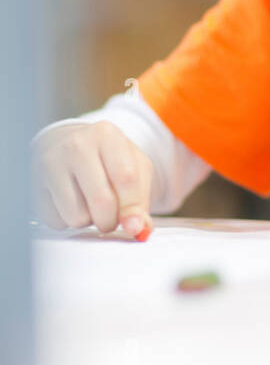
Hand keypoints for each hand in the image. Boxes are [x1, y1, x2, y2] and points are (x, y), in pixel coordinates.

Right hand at [30, 121, 153, 238]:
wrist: (69, 144)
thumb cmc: (106, 158)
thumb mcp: (134, 168)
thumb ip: (140, 200)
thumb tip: (137, 228)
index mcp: (107, 136)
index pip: (126, 179)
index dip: (132, 210)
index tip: (134, 225)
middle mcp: (77, 145)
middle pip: (101, 201)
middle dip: (110, 220)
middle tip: (110, 215)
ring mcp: (51, 162)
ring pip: (77, 216)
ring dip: (87, 220)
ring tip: (87, 202)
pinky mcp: (34, 182)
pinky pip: (55, 220)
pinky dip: (66, 219)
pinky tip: (69, 201)